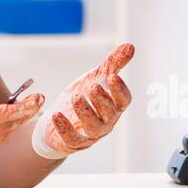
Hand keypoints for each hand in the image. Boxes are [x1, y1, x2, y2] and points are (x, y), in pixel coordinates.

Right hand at [0, 70, 43, 174]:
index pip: (0, 113)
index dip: (22, 106)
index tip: (36, 98)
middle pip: (7, 126)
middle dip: (25, 113)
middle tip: (38, 100)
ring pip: (3, 137)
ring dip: (16, 123)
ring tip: (26, 108)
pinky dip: (5, 132)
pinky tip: (9, 121)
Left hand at [34, 43, 134, 157]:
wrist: (61, 117)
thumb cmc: (84, 96)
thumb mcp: (97, 78)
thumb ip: (113, 64)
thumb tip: (130, 46)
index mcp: (114, 106)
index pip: (124, 100)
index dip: (120, 90)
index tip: (113, 76)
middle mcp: (106, 121)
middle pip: (110, 113)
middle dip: (102, 100)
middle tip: (93, 87)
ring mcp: (91, 133)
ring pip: (94, 127)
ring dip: (86, 113)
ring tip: (76, 97)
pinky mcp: (74, 142)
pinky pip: (72, 138)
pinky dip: (65, 128)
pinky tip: (56, 115)